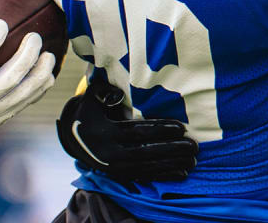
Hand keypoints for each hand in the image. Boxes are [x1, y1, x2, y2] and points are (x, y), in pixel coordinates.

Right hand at [57, 80, 198, 181]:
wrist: (73, 138)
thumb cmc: (89, 110)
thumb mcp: (90, 96)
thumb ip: (103, 91)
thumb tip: (119, 95)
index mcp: (105, 133)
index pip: (137, 132)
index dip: (161, 129)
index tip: (182, 128)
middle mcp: (110, 154)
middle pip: (147, 152)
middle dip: (172, 150)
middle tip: (194, 146)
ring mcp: (115, 168)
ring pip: (148, 167)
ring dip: (172, 164)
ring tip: (193, 159)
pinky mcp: (119, 176)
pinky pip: (145, 176)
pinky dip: (164, 176)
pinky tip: (181, 173)